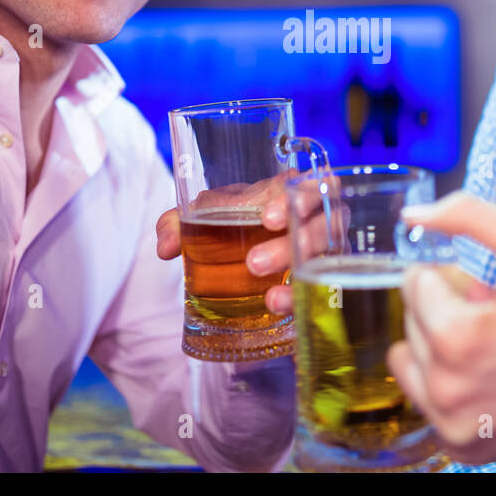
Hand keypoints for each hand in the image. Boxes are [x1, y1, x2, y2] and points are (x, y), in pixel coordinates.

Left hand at [155, 172, 343, 315]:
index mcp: (295, 193)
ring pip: (331, 261)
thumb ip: (180, 224)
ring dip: (301, 278)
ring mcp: (328, 254)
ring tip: (269, 298)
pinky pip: (327, 294)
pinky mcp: (326, 285)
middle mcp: (320, 221)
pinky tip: (279, 309)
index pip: (314, 186)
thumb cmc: (235, 224)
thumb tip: (165, 248)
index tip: (266, 218)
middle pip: (326, 225)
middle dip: (296, 242)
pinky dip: (304, 303)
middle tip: (254, 263)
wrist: (248, 260)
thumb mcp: (207, 217)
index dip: (300, 198)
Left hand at [386, 191, 495, 464]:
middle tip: (492, 315)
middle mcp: (445, 389)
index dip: (451, 276)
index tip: (484, 289)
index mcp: (455, 339)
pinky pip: (426, 399)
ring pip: (410, 360)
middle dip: (446, 310)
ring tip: (486, 345)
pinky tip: (488, 376)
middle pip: (412, 321)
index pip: (415, 283)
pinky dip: (448, 384)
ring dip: (438, 346)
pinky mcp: (461, 446)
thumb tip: (412, 214)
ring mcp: (451, 424)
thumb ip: (467, 215)